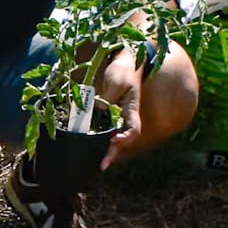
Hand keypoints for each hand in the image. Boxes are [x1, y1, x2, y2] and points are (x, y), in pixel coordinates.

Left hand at [97, 53, 144, 170]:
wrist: (125, 63)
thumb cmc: (123, 71)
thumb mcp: (115, 81)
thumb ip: (106, 98)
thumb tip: (97, 111)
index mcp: (131, 109)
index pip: (133, 129)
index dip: (125, 138)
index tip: (113, 140)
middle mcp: (127, 116)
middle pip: (124, 140)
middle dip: (114, 153)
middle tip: (103, 165)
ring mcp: (119, 116)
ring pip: (116, 138)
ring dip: (109, 151)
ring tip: (100, 164)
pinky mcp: (111, 114)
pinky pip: (107, 130)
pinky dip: (101, 141)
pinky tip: (93, 148)